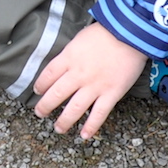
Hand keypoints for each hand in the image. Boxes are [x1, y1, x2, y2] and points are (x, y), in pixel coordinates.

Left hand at [32, 21, 147, 139]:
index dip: (40, 85)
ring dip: (64, 121)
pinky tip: (84, 135)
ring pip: (74, 108)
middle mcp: (78, 74)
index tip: (37, 91)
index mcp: (69, 58)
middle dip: (45, 106)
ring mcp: (94, 86)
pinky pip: (99, 113)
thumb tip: (63, 65)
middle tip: (40, 113)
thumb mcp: (80, 39)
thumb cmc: (105, 32)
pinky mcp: (111, 93)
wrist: (130, 33)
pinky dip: (91, 126)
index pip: (48, 75)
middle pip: (56, 94)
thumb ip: (70, 54)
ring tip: (58, 128)